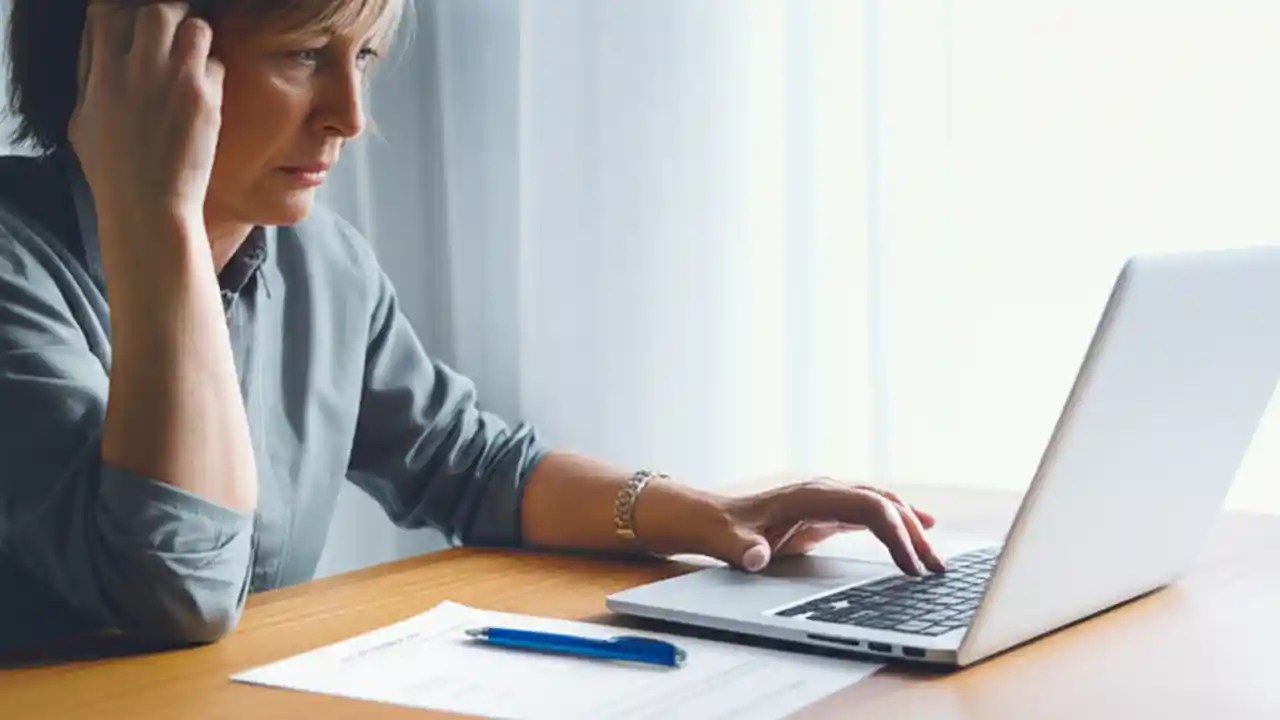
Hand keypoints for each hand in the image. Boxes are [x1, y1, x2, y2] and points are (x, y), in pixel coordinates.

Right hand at [69, 1, 222, 234]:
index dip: (123, 14)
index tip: (133, 26)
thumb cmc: (113, 172)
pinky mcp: (206, 100)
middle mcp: (139, 70)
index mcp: (104, 74)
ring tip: (194, 58)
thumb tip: (102, 53)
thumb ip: (92, 81)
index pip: (110, 13)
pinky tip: (205, 92)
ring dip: (197, 38)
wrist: (150, 205)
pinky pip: (217, 64)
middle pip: (157, 10)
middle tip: (174, 31)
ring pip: (197, 28)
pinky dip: (212, 72)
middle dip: (168, 15)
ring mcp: (176, 82)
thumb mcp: (82, 123)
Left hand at [695, 479, 946, 575]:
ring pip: (881, 506)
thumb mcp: (728, 541)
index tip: (911, 568)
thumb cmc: (722, 529)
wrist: (713, 518)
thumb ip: (742, 549)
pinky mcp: (827, 511)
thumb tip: (755, 557)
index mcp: (809, 495)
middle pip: (883, 504)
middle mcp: (825, 490)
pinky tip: (918, 531)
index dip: (894, 535)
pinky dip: (897, 523)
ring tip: (935, 558)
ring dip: (910, 529)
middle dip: (913, 534)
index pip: (867, 508)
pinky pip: (870, 513)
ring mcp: (828, 498)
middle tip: (936, 569)